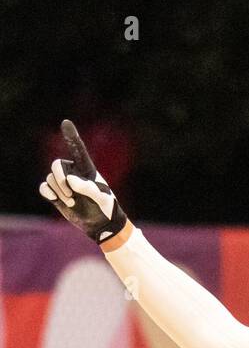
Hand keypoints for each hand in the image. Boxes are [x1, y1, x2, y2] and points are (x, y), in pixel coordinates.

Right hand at [38, 119, 127, 242]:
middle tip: (71, 193)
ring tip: (72, 202)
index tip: (66, 123)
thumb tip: (70, 180)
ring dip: (59, 191)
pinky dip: (47, 192)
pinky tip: (55, 199)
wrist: (101, 224)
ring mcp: (64, 183)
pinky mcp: (57, 195)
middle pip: (56, 165)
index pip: (77, 149)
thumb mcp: (102, 198)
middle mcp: (73, 172)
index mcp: (86, 168)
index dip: (71, 136)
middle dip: (60, 179)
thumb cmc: (106, 208)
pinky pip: (44, 188)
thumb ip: (88, 187)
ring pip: (50, 178)